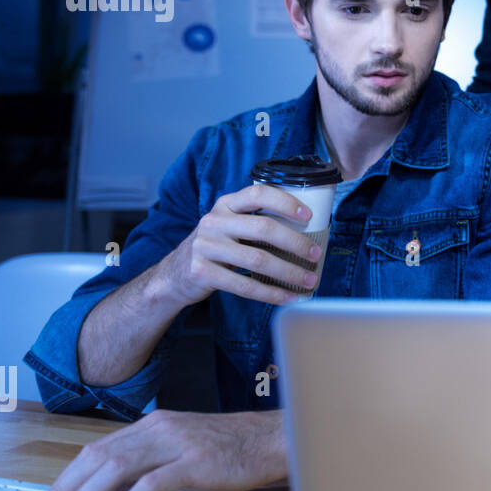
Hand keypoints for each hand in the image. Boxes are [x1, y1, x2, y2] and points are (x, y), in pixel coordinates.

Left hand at [26, 409, 286, 490]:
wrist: (274, 438)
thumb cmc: (234, 446)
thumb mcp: (184, 447)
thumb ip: (152, 461)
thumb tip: (115, 490)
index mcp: (154, 423)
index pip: (97, 449)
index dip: (67, 477)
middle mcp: (158, 428)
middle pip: (96, 458)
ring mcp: (175, 444)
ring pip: (113, 471)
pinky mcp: (193, 463)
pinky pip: (147, 488)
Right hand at [161, 183, 322, 306]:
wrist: (174, 274)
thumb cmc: (215, 247)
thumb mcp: (229, 226)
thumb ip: (255, 222)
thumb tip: (306, 231)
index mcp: (226, 204)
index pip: (258, 193)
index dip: (286, 202)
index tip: (309, 216)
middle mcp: (214, 221)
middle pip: (263, 228)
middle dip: (295, 242)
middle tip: (316, 254)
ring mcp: (206, 246)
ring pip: (257, 260)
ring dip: (289, 272)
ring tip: (309, 280)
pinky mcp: (202, 271)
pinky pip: (244, 285)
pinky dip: (271, 293)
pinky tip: (288, 297)